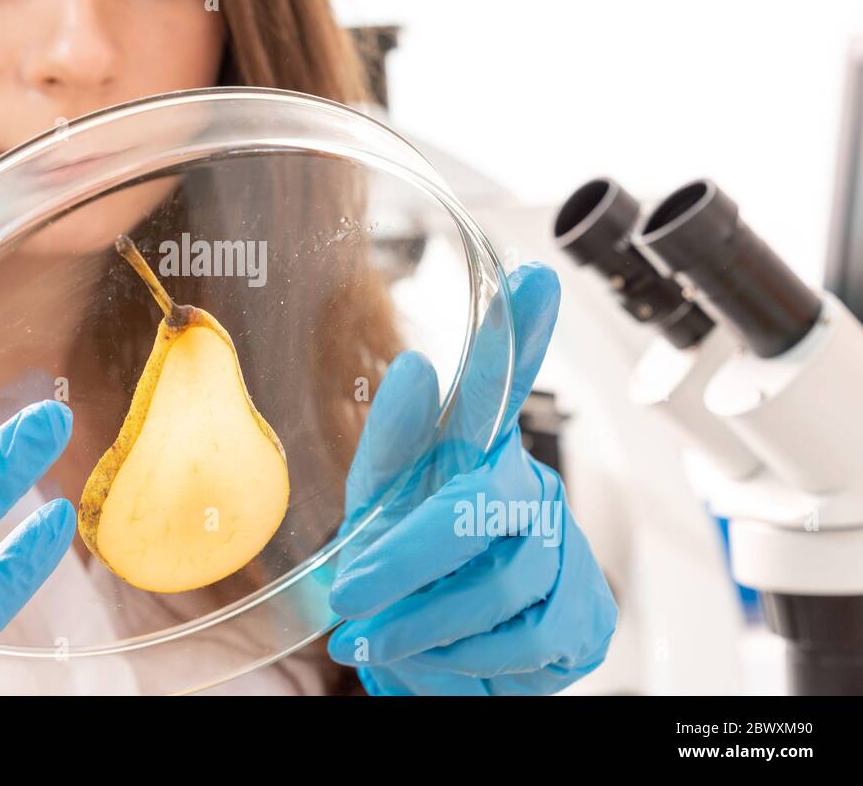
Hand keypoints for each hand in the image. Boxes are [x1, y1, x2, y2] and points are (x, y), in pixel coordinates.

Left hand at [326, 263, 616, 694]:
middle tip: (351, 597)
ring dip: (425, 624)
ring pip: (502, 584)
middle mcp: (527, 491)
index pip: (500, 388)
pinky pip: (531, 640)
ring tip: (381, 638)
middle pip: (478, 508)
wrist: (432, 657)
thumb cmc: (404, 569)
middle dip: (405, 560)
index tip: (534, 278)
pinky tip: (438, 656)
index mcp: (474, 455)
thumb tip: (415, 367)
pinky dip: (468, 658)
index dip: (520, 334)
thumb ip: (390, 445)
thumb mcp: (376, 507)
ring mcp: (564, 552)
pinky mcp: (585, 616)